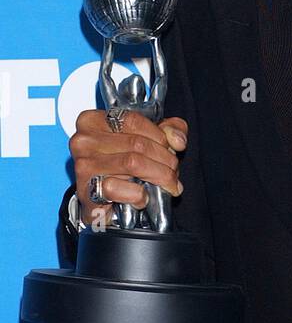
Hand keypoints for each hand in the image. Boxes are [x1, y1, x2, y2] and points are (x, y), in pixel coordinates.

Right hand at [68, 108, 187, 227]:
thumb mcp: (146, 140)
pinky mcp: (86, 191)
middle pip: (136, 143)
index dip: (159, 135)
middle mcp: (83, 141)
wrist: (101, 202)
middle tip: (174, 171)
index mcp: (92, 121)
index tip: (173, 148)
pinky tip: (142, 197)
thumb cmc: (120, 168)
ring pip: (132, 163)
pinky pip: (118, 187)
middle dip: (165, 159)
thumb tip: (177, 138)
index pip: (133, 120)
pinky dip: (138, 194)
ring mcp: (83, 166)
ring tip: (167, 184)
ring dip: (159, 176)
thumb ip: (167, 131)